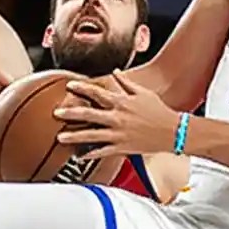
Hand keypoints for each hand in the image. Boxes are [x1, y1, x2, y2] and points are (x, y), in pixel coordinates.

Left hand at [55, 71, 180, 159]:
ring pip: (91, 135)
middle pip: (88, 114)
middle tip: (56, 113)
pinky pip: (102, 152)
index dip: (81, 87)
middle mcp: (117, 118)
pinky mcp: (121, 148)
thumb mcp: (143, 93)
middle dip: (70, 113)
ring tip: (60, 137)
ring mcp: (118, 134)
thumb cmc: (159, 111)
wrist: (172, 132)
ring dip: (74, 136)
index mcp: (121, 102)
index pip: (97, 92)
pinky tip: (79, 156)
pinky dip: (90, 154)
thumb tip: (114, 71)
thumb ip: (126, 83)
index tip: (69, 85)